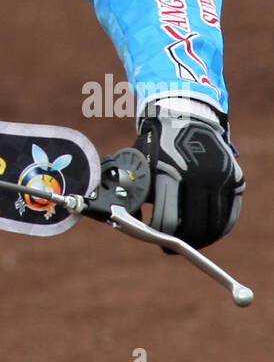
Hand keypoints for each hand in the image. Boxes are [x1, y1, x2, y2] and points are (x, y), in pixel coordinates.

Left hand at [137, 96, 243, 248]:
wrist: (185, 116)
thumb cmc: (156, 144)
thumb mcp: (140, 162)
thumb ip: (134, 190)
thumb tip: (124, 220)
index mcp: (172, 172)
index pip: (168, 219)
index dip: (159, 234)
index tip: (154, 237)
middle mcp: (200, 176)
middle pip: (193, 226)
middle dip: (180, 241)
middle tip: (170, 246)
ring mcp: (221, 178)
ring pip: (214, 225)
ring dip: (200, 240)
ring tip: (188, 242)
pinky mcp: (235, 179)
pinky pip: (229, 216)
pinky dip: (218, 229)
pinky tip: (206, 233)